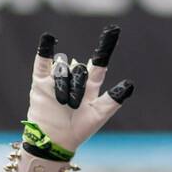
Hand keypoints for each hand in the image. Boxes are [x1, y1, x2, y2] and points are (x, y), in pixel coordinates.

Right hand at [24, 25, 134, 156]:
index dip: (105, 47)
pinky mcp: (41, 82)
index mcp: (90, 86)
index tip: (113, 30)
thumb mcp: (99, 115)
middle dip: (78, 85)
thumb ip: (114, 99)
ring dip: (64, 83)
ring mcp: (57, 79)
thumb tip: (131, 84)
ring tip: (62, 102)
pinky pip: (42, 62)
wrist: (55, 141)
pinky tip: (48, 39)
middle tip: (74, 104)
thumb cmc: (79, 130)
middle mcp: (74, 80)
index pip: (99, 63)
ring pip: (63, 67)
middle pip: (79, 68)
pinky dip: (44, 50)